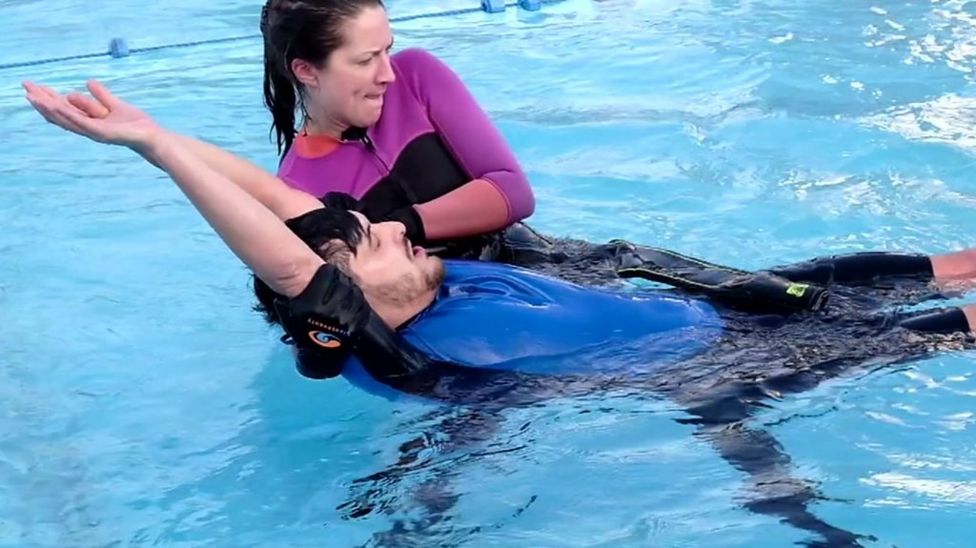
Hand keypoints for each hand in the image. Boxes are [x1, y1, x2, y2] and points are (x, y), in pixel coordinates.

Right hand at [23, 80, 162, 150]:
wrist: (153, 138)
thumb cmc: (137, 125)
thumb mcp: (116, 104)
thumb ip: (102, 95)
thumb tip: (87, 82)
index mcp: (90, 120)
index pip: (64, 108)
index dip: (48, 97)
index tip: (34, 86)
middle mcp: (87, 128)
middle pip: (60, 113)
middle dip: (42, 100)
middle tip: (25, 86)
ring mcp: (93, 132)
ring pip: (66, 119)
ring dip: (48, 108)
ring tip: (32, 96)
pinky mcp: (101, 133)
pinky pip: (82, 123)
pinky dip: (68, 114)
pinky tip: (56, 106)